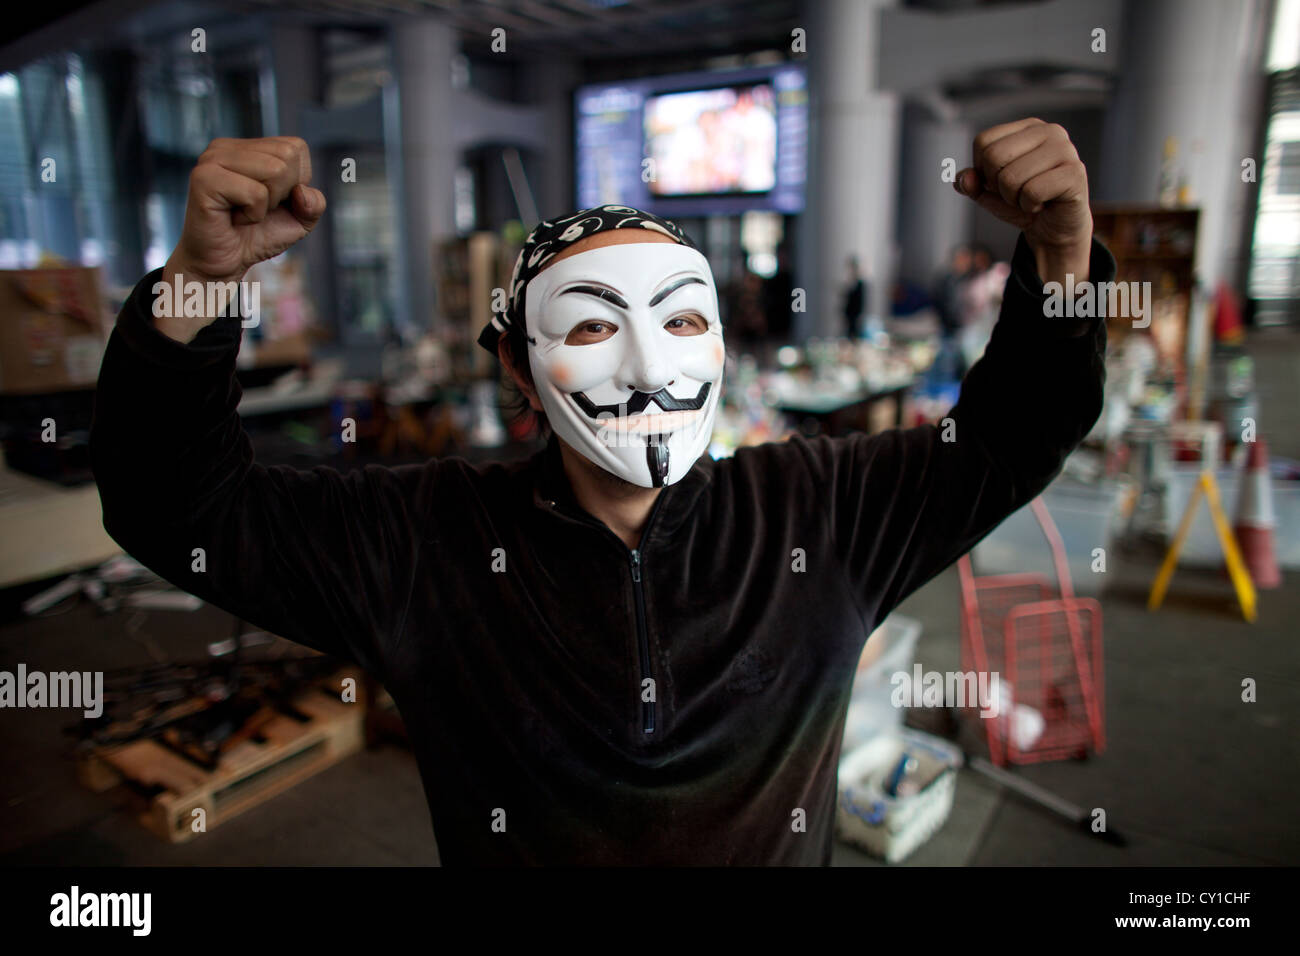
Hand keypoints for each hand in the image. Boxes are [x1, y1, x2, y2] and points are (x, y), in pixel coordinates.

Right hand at [166, 136, 324, 286]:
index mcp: (247, 147)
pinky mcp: (204, 178)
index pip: (296, 148)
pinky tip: (233, 218)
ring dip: (267, 204)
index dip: (296, 182)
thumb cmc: (258, 236)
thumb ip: (315, 203)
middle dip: (282, 194)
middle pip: (287, 157)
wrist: (224, 263)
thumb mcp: (299, 220)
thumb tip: (302, 191)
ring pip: (275, 170)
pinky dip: (253, 214)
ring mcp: (212, 159)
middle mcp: (226, 146)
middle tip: (255, 209)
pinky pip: (255, 193)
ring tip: (243, 212)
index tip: (270, 201)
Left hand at [955, 119, 1091, 284]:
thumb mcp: (990, 193)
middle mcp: (1049, 131)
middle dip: (997, 186)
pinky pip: (1032, 192)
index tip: (1001, 182)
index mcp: (1028, 128)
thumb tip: (963, 178)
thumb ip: (971, 182)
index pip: (983, 142)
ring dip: (1014, 199)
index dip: (982, 171)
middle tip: (1017, 193)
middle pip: (994, 156)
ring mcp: (1065, 150)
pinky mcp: (1075, 173)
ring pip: (1011, 177)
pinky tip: (1043, 204)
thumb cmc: (1023, 203)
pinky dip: (1030, 206)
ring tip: (1031, 199)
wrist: (1055, 228)